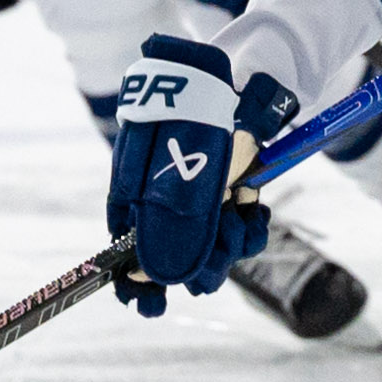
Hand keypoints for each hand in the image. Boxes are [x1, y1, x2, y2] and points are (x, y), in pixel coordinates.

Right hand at [105, 35, 298, 316]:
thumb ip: (174, 218)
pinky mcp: (233, 191)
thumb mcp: (186, 168)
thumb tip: (162, 274)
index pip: (127, 246)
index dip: (135, 282)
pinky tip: (254, 217)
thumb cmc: (203, 114)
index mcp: (137, 186)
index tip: (148, 306)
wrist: (248, 75)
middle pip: (171, 253)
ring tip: (240, 226)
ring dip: (226, 247)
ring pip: (210, 245)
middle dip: (191, 269)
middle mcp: (167, 195)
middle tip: (205, 282)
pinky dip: (249, 229)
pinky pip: (239, 227)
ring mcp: (202, 194)